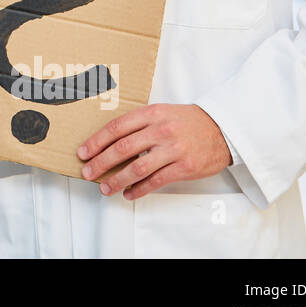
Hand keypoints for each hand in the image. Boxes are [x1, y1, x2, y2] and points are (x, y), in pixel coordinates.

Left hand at [77, 104, 232, 200]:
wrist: (222, 129)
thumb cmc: (187, 121)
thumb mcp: (162, 112)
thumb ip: (139, 123)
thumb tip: (109, 140)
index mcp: (151, 114)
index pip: (116, 128)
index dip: (97, 141)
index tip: (83, 152)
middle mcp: (160, 131)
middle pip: (123, 149)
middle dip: (101, 162)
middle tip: (87, 172)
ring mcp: (173, 150)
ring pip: (137, 168)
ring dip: (117, 180)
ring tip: (105, 187)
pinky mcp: (184, 167)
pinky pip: (156, 181)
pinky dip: (139, 189)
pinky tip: (129, 194)